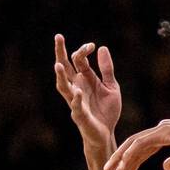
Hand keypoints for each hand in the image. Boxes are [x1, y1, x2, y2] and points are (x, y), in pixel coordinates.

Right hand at [54, 34, 121, 152]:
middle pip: (65, 69)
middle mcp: (76, 88)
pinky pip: (76, 107)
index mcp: (83, 79)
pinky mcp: (80, 115)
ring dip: (61, 76)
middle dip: (60, 53)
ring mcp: (76, 101)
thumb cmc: (105, 110)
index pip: (78, 60)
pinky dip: (76, 99)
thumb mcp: (111, 86)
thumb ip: (106, 69)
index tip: (92, 45)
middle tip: (58, 37)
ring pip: (64, 87)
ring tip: (58, 64)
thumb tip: (102, 47)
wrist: (106, 133)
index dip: (83, 51)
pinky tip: (77, 91)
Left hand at [103, 117, 169, 169]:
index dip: (131, 160)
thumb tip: (165, 167)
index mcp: (167, 132)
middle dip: (120, 161)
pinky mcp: (167, 133)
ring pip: (134, 144)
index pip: (142, 147)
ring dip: (121, 160)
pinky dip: (131, 155)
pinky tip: (124, 166)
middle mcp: (162, 128)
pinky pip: (143, 144)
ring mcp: (163, 129)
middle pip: (134, 145)